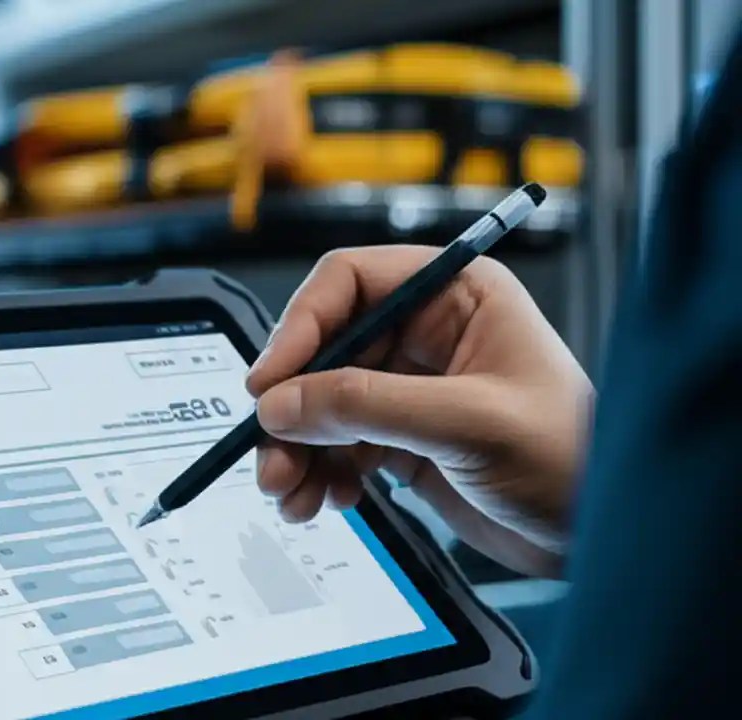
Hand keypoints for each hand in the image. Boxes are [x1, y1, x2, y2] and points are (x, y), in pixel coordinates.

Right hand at [247, 246, 593, 577]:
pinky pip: (336, 445)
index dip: (300, 326)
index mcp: (454, 295)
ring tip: (291, 492)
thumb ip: (368, 407)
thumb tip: (282, 404)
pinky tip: (324, 500)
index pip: (349, 282)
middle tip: (270, 453)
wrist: (602, 533)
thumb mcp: (467, 423)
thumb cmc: (571, 457)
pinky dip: (319, 473)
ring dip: (297, 449)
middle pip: (324, 349)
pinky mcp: (402, 438)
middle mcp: (426, 333)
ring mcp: (410, 388)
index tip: (269, 382)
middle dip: (292, 406)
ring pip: (322, 403)